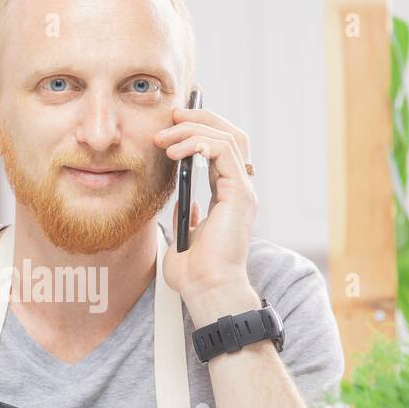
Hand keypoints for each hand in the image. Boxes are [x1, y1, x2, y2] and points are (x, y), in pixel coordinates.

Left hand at [153, 102, 258, 308]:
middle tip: (171, 117)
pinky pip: (224, 151)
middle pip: (230, 134)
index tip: (170, 127)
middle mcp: (239, 190)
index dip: (198, 131)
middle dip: (200, 118)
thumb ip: (188, 216)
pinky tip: (176, 151)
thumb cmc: (194, 274)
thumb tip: (186, 202)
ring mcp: (242, 190)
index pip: (220, 149)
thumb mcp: (185, 237)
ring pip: (227, 137)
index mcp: (228, 197)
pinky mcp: (239, 194)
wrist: (206, 290)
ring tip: (166, 136)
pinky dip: (199, 143)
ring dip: (193, 130)